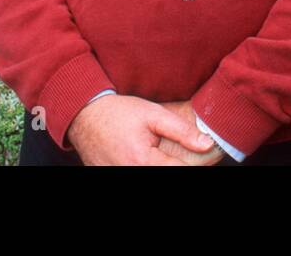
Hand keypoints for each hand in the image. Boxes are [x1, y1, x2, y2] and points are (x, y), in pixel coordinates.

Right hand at [65, 94, 216, 164]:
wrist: (84, 116)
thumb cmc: (118, 113)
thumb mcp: (153, 114)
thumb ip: (181, 131)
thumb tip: (207, 145)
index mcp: (143, 161)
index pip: (181, 171)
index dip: (196, 164)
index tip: (204, 155)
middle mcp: (130, 174)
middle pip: (166, 175)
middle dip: (176, 166)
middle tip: (175, 153)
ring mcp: (119, 177)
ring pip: (153, 177)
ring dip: (160, 166)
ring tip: (156, 152)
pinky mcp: (110, 177)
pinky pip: (136, 176)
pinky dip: (145, 167)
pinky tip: (145, 157)